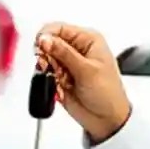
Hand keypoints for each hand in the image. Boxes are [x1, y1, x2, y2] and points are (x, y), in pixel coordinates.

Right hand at [35, 22, 132, 142]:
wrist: (106, 120)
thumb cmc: (108, 94)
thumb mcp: (86, 70)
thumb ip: (63, 53)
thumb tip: (45, 39)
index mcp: (88, 39)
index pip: (59, 28)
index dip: (46, 36)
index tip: (41, 48)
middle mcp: (77, 49)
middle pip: (48, 42)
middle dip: (46, 56)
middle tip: (52, 66)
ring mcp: (68, 64)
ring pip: (45, 59)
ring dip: (48, 70)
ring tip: (60, 79)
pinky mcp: (60, 77)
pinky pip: (45, 74)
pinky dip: (48, 81)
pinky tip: (59, 86)